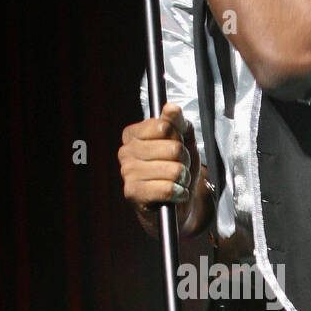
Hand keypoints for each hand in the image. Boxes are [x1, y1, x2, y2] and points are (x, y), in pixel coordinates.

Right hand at [119, 102, 199, 219]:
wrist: (177, 202)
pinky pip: (168, 188)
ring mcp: (127, 172)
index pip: (165, 126)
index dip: (179, 138)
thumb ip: (178, 122)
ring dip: (183, 178)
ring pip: (173, 169)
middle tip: (179, 168)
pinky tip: (176, 194)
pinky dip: (179, 193)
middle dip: (184, 160)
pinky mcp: (133, 193)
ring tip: (177, 181)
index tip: (177, 146)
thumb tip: (170, 108)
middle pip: (172, 148)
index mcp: (133, 134)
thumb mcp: (183, 141)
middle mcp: (126, 151)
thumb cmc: (177, 168)